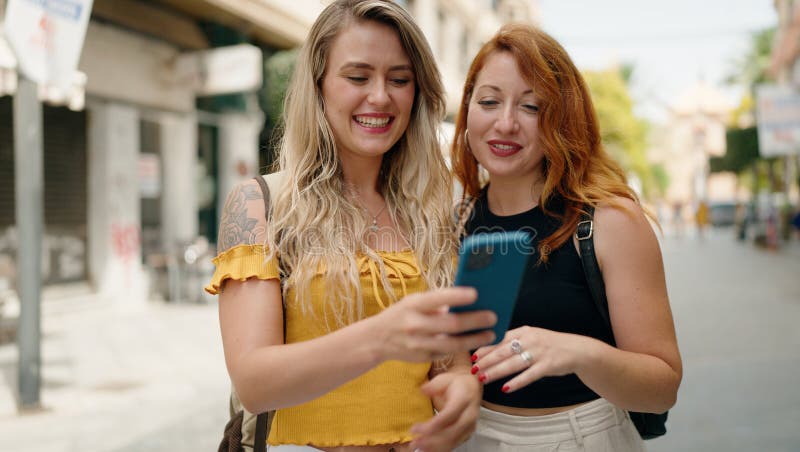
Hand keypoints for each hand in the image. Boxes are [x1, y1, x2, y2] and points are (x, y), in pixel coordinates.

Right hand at [373, 287, 496, 362]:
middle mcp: (414, 324)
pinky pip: (447, 352)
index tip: (476, 293)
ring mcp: (418, 344)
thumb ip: (436, 302)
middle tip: (493, 317)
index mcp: (412, 305)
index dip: (457, 296)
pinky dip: (463, 347)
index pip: (437, 298)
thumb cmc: (402, 314)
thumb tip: (468, 302)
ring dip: (475, 339)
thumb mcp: (413, 302)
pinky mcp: (422, 358)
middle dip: (474, 320)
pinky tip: (476, 341)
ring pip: (452, 343)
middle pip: (450, 324)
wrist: (377, 339)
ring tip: (491, 334)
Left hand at [410, 371, 480, 450]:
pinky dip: (440, 448)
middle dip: (431, 440)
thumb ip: (434, 385)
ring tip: (417, 447)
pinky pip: (454, 444)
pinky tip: (427, 449)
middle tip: (414, 442)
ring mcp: (469, 426)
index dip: (432, 425)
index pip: (449, 415)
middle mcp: (469, 415)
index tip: (416, 429)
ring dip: (434, 447)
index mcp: (464, 399)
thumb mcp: (445, 379)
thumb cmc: (457, 384)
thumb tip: (422, 390)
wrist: (473, 389)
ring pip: (452, 441)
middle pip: (451, 432)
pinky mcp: (467, 434)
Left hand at [471, 326, 588, 392]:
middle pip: (503, 352)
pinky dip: (516, 382)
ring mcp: (539, 353)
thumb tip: (490, 347)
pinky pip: (529, 375)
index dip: (485, 348)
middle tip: (473, 369)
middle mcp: (530, 340)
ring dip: (496, 372)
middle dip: (486, 361)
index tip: (472, 356)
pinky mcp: (548, 366)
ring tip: (483, 378)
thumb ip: (514, 340)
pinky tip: (506, 388)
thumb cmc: (550, 345)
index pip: (500, 339)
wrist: (578, 350)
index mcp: (524, 331)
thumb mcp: (532, 336)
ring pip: (513, 364)